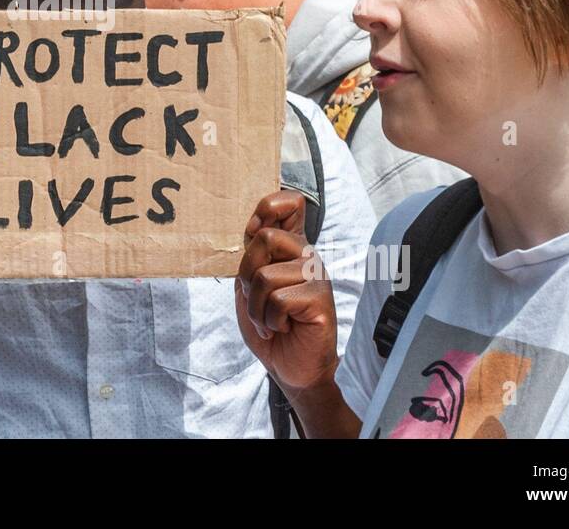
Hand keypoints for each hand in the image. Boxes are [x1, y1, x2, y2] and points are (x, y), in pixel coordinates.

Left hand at [235, 189, 338, 392]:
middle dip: (247, 273)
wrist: (289, 366)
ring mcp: (316, 275)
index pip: (289, 201)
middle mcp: (306, 255)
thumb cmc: (270, 325)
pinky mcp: (320, 298)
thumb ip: (253, 255)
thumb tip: (254, 227)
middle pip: (264, 236)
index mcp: (290, 247)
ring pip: (265, 275)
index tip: (253, 233)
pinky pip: (278, 300)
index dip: (266, 209)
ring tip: (270, 319)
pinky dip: (270, 320)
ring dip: (257, 307)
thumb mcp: (250, 285)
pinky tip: (283, 327)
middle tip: (257, 298)